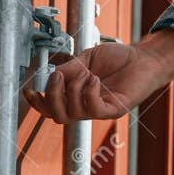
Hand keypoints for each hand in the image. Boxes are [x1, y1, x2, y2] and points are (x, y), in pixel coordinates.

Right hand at [22, 30, 173, 122]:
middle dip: (52, 97)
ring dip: (73, 90)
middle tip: (58, 76)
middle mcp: (85, 106)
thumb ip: (69, 68)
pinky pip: (92, 109)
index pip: (51, 108)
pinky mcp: (113, 110)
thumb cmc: (117, 58)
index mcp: (76, 95)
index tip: (30, 90)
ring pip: (72, 113)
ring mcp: (99, 110)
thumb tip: (50, 75)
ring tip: (85, 73)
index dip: (38, 103)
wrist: (143, 57)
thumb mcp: (86, 59)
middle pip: (57, 116)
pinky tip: (94, 79)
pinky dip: (88, 93)